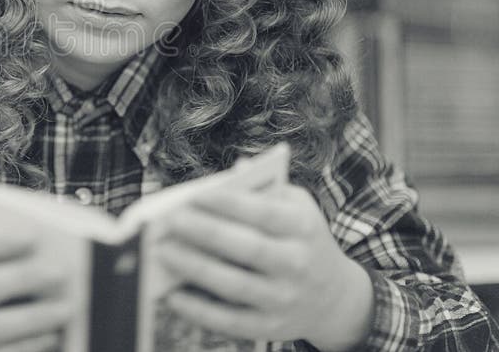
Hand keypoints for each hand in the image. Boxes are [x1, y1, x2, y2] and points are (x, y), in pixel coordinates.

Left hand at [154, 184, 372, 350]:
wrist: (335, 297)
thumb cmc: (300, 238)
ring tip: (162, 252)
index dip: (228, 203)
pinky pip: (229, 321)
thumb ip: (264, 187)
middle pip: (246, 248)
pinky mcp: (270, 327)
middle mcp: (297, 264)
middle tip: (169, 221)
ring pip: (234, 285)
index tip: (194, 195)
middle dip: (205, 232)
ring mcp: (284, 299)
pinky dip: (198, 310)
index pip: (263, 212)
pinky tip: (172, 295)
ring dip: (195, 268)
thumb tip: (231, 171)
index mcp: (303, 227)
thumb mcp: (296, 205)